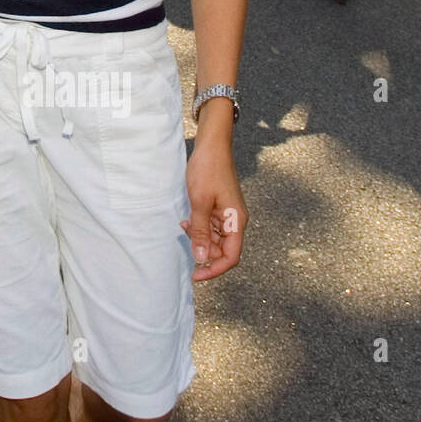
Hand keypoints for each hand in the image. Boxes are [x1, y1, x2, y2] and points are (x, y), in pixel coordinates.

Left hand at [182, 138, 246, 280]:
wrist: (212, 146)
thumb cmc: (207, 171)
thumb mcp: (200, 203)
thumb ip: (201, 232)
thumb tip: (201, 259)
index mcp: (236, 222)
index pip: (230, 257)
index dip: (214, 270)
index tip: (196, 275)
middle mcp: (236, 221)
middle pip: (223, 250)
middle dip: (204, 250)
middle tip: (185, 240)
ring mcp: (228, 214)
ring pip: (216, 238)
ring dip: (200, 237)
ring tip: (184, 226)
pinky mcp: (221, 207)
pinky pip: (212, 226)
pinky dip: (199, 227)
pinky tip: (186, 220)